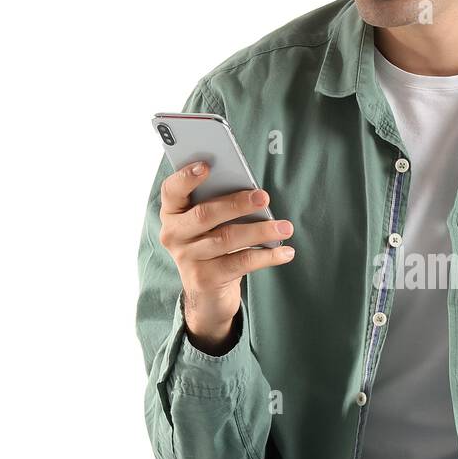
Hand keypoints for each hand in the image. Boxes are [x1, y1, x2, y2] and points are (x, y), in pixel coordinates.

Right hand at [159, 161, 294, 347]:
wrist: (206, 293)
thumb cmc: (212, 244)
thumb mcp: (210, 224)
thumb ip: (220, 204)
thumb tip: (252, 192)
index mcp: (172, 213)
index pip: (172, 190)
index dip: (186, 177)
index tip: (206, 165)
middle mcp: (174, 235)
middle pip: (204, 215)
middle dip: (236, 204)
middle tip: (263, 197)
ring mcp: (187, 259)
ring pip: (226, 239)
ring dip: (260, 231)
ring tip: (285, 227)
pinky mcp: (205, 279)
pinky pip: (240, 263)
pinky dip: (267, 256)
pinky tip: (285, 252)